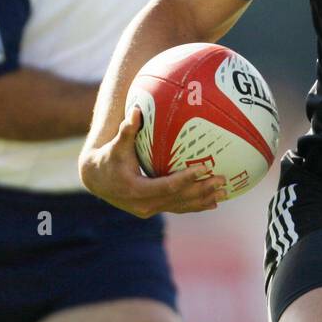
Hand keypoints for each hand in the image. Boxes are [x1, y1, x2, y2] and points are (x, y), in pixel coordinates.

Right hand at [78, 103, 226, 217]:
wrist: (96, 181)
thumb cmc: (108, 158)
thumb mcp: (116, 145)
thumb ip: (127, 130)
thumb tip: (135, 111)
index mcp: (136, 189)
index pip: (167, 185)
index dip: (187, 178)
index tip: (205, 168)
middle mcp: (144, 204)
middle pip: (179, 198)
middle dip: (202, 190)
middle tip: (222, 179)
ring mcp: (149, 210)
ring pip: (181, 206)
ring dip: (203, 200)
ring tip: (224, 192)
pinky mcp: (153, 210)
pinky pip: (178, 208)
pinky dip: (196, 206)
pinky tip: (214, 203)